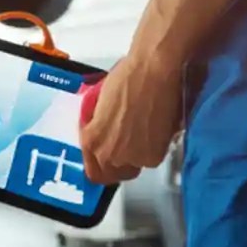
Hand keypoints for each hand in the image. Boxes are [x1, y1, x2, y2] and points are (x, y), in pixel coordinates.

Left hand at [79, 51, 181, 184]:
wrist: (154, 71)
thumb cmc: (127, 77)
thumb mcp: (100, 103)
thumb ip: (98, 124)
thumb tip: (103, 131)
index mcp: (91, 140)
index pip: (93, 172)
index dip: (100, 165)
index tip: (105, 159)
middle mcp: (109, 155)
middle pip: (113, 175)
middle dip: (119, 163)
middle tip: (125, 147)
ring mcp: (133, 158)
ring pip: (135, 166)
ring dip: (137, 155)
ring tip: (142, 132)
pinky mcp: (154, 155)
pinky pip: (151, 158)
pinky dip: (153, 147)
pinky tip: (154, 128)